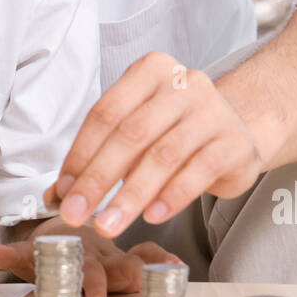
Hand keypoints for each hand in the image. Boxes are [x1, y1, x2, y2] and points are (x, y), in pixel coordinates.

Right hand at [0, 217, 183, 296]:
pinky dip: (161, 257)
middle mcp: (101, 272)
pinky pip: (149, 254)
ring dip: (152, 269)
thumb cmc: (50, 254)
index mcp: (80, 271)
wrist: (66, 247)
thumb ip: (13, 256)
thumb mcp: (30, 256)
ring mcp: (117, 264)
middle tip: (146, 282)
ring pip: (137, 268)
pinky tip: (177, 263)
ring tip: (171, 270)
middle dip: (132, 280)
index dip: (94, 289)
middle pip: (119, 276)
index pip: (88, 280)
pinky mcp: (127, 253)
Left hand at [41, 52, 265, 237]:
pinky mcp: (233, 144)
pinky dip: (171, 197)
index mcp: (150, 71)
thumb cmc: (176, 130)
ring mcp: (212, 112)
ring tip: (108, 224)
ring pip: (163, 156)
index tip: (63, 190)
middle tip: (76, 213)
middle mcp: (183, 84)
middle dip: (98, 179)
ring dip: (130, 195)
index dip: (80, 153)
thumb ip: (99, 158)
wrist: (237, 131)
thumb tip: (58, 195)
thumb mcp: (137, 133)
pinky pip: (198, 172)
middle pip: (131, 134)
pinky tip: (151, 216)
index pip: (106, 112)